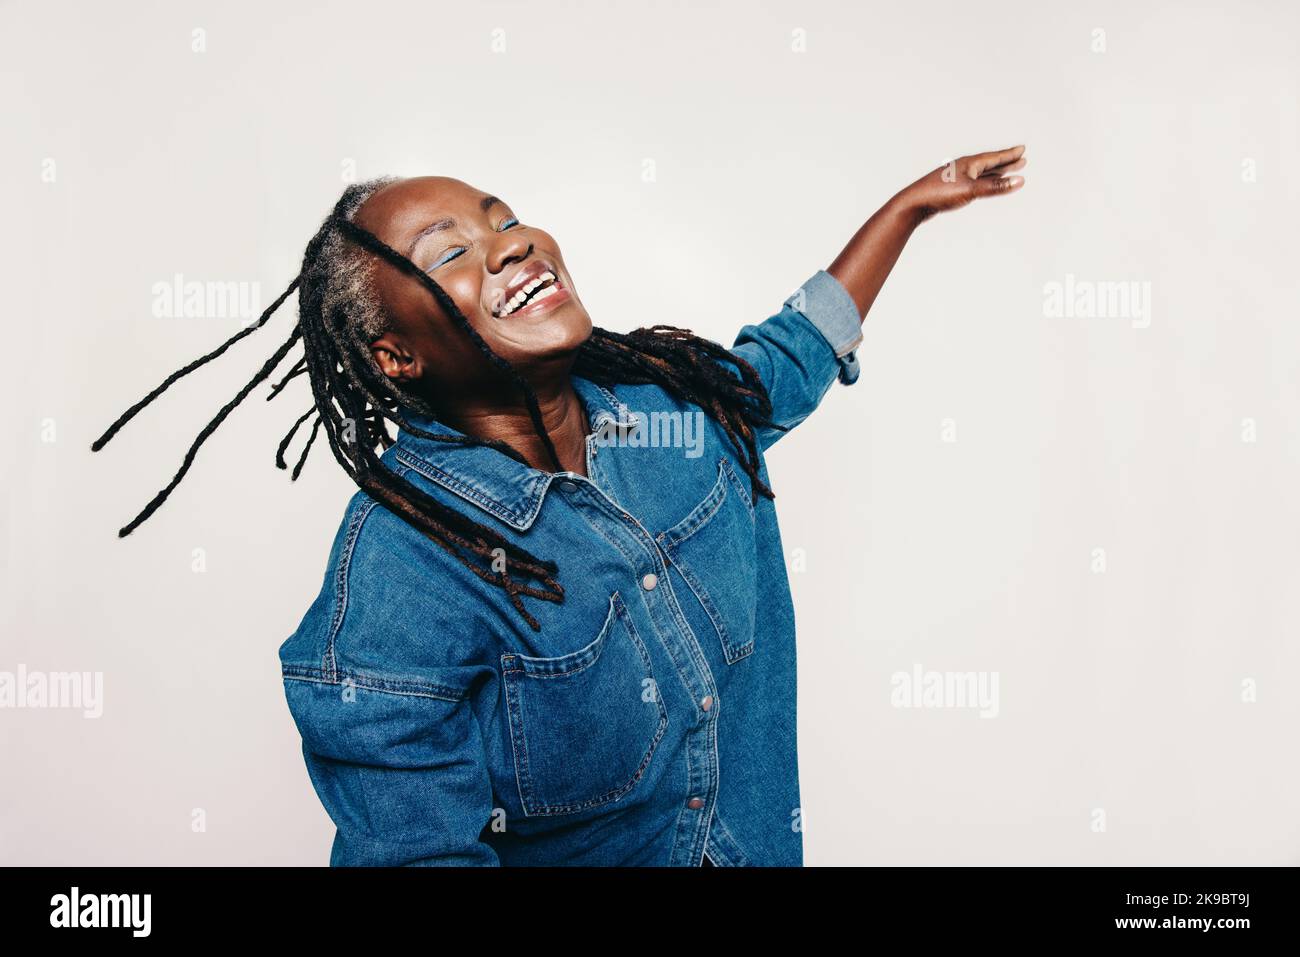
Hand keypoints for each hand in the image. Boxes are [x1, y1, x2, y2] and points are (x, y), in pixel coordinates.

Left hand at [897, 145, 1026, 223]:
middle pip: (990, 163)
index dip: (1009, 154)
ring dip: (996, 172)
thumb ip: (996, 186)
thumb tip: (1020, 181)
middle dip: (1006, 161)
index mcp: (969, 163)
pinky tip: (984, 184)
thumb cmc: (940, 194)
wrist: (914, 203)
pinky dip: (984, 182)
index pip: (994, 157)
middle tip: (1021, 158)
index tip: (1022, 149)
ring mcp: (957, 178)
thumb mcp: (971, 190)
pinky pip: (974, 182)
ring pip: (982, 173)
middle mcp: (963, 168)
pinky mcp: (951, 189)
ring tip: (1009, 171)